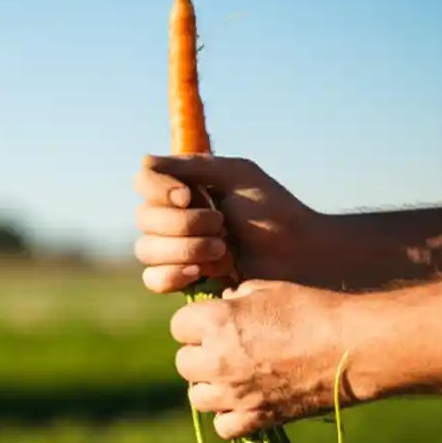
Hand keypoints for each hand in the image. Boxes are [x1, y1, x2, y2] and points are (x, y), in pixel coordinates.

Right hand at [133, 155, 326, 292]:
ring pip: (147, 249)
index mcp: (184, 189)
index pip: (143, 182)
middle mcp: (172, 218)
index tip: (187, 196)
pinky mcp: (181, 281)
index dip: (158, 190)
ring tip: (224, 251)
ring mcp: (174, 251)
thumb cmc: (274, 212)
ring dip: (186, 249)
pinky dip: (172, 274)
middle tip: (222, 225)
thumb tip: (145, 160)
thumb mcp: (238, 175)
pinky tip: (200, 273)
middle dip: (184, 224)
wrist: (297, 258)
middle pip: (144, 219)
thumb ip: (194, 165)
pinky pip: (153, 279)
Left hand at [170, 280, 367, 438]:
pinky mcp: (256, 418)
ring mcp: (234, 394)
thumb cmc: (312, 310)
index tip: (213, 322)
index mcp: (216, 322)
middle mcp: (217, 360)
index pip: (179, 326)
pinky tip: (245, 402)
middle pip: (183, 363)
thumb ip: (237, 298)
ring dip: (210, 386)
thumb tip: (225, 305)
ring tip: (233, 377)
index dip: (195, 323)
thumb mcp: (269, 289)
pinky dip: (229, 417)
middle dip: (200, 355)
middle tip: (226, 349)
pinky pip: (223, 426)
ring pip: (197, 397)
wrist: (352, 347)